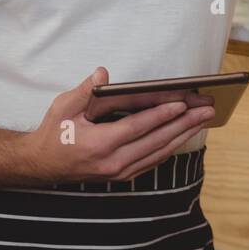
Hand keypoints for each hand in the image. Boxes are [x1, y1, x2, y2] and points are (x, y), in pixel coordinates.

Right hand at [22, 67, 214, 183]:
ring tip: (203, 119)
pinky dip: (171, 146)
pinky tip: (184, 134)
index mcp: (99, 144)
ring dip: (183, 135)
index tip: (184, 104)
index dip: (163, 115)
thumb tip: (103, 74)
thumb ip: (85, 91)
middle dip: (185, 124)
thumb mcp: (63, 108)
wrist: (41, 165)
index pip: (138, 127)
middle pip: (157, 140)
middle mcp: (113, 162)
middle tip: (206, 109)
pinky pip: (153, 160)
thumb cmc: (54, 134)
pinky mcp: (123, 176)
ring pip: (159, 152)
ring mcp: (119, 172)